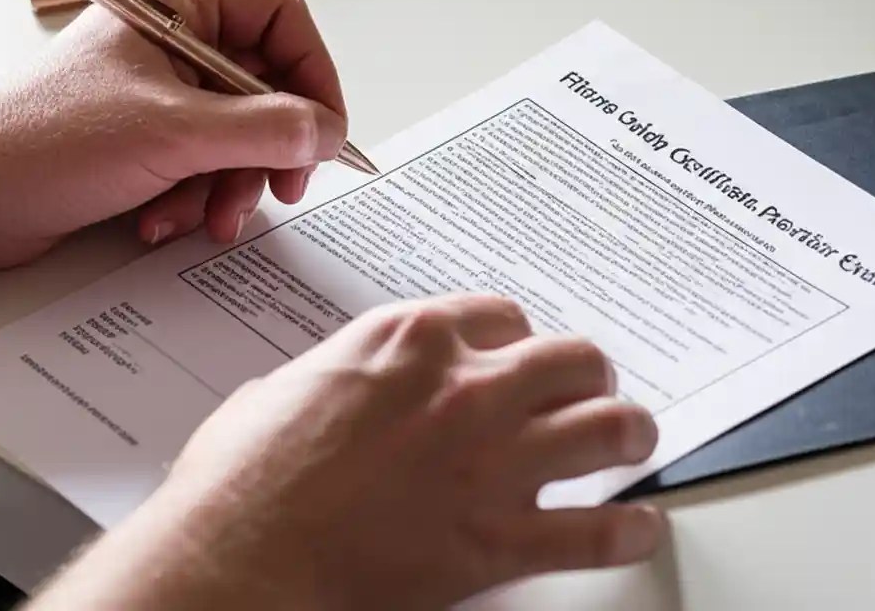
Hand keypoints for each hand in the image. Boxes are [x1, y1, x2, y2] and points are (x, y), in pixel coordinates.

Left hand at [0, 0, 344, 269]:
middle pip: (268, 88)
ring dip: (230, 187)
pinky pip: (205, 167)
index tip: (327, 133)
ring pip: (241, 137)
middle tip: (280, 189)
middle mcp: (175, 43)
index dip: (315, 77)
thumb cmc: (45, 139)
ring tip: (207, 219)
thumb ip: (266, 130)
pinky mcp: (148, 142)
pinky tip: (164, 221)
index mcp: (178, 5)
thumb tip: (327, 132)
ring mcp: (162, 93)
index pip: (281, 21)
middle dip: (270, 150)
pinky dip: (195, 199)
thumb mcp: (176, 132)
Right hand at [27, 295, 664, 610]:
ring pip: (608, 427)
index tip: (524, 354)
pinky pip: (596, 532)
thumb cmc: (242, 481)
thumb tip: (335, 387)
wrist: (238, 557)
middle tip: (589, 391)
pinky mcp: (497, 540)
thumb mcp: (280, 390)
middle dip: (588, 375)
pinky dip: (627, 530)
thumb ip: (334, 375)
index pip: (504, 316)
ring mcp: (491, 462)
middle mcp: (465, 389)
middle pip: (573, 359)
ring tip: (632, 441)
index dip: (522, 338)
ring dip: (629, 434)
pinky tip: (636, 527)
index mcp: (409, 343)